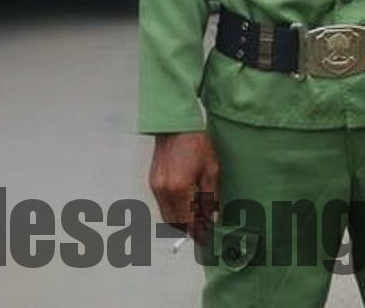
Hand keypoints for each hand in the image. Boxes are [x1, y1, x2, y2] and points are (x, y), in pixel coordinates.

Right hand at [149, 131, 219, 245]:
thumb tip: (212, 217)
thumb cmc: (197, 143)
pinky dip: (174, 210)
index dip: (197, 233)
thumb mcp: (212, 169)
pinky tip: (187, 205)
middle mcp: (164, 191)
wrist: (176, 126)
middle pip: (175, 222)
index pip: (188, 221)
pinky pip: (163, 205)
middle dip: (188, 230)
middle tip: (203, 230)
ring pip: (167, 215)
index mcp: (180, 188)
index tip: (206, 239)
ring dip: (181, 221)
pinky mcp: (153, 183)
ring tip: (198, 217)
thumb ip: (211, 196)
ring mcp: (156, 187)